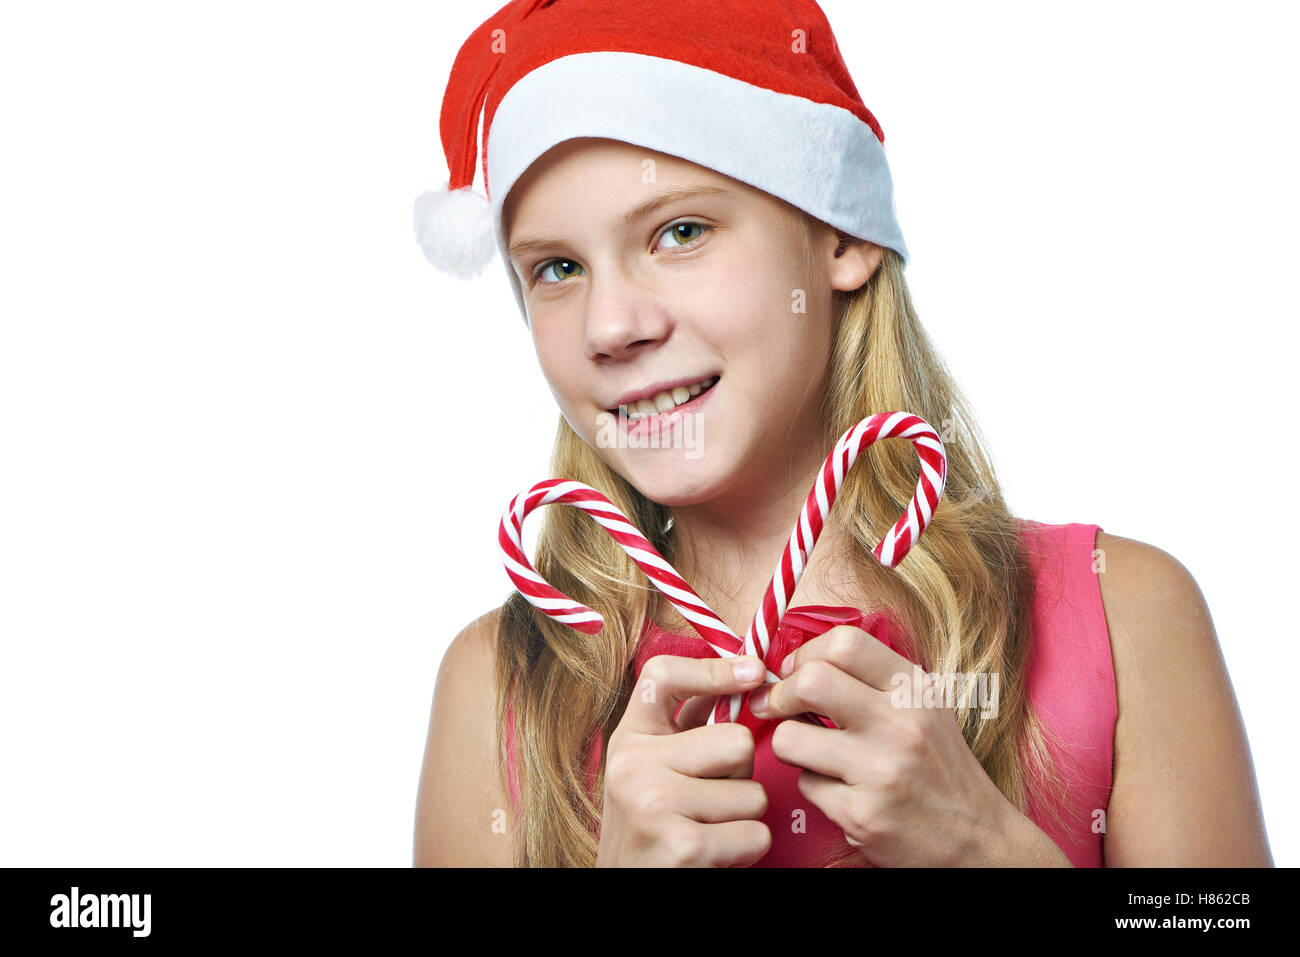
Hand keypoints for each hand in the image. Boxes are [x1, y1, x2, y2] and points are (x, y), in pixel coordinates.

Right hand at [595, 654, 772, 866]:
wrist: (624, 890)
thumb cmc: (653, 830)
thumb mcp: (654, 769)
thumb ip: (690, 727)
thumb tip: (744, 674)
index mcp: (629, 739)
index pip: (661, 676)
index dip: (712, 668)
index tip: (753, 672)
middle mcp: (633, 765)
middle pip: (737, 741)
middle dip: (742, 775)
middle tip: (712, 800)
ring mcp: (653, 803)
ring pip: (753, 793)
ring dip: (744, 819)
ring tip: (710, 830)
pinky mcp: (680, 846)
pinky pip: (756, 833)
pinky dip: (747, 850)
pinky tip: (715, 855)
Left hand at [746, 624, 1020, 866]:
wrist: (978, 839)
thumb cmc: (940, 767)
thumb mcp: (923, 708)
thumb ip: (870, 680)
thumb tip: (797, 665)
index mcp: (915, 691)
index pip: (845, 643)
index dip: (806, 653)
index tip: (794, 670)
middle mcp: (900, 726)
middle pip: (809, 683)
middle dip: (779, 694)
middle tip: (775, 706)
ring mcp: (880, 772)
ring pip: (790, 738)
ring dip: (789, 744)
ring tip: (812, 752)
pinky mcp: (860, 815)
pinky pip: (806, 785)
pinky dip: (815, 785)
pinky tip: (842, 790)